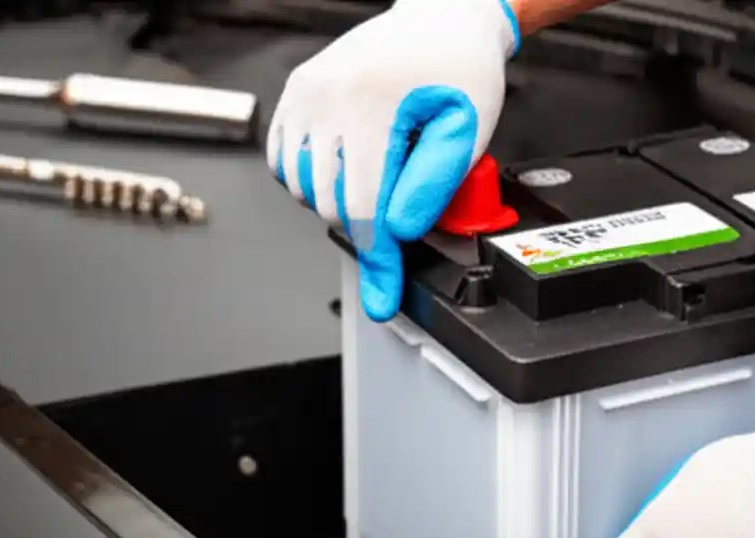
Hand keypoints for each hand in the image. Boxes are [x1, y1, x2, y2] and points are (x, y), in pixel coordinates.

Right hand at [265, 0, 519, 321]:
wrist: (442, 20)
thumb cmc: (459, 66)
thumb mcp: (466, 130)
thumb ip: (433, 185)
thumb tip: (400, 230)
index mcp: (369, 101)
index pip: (364, 206)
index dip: (379, 257)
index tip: (384, 293)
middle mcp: (324, 96)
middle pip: (331, 204)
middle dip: (369, 226)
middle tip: (405, 214)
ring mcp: (303, 94)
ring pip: (305, 189)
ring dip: (343, 202)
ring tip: (385, 175)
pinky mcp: (294, 96)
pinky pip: (288, 164)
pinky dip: (316, 181)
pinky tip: (351, 168)